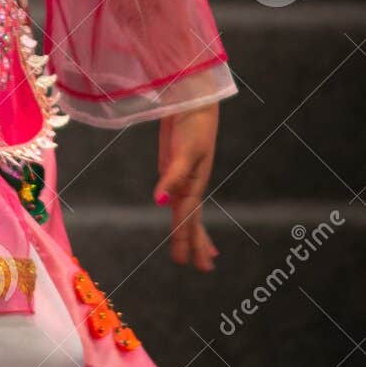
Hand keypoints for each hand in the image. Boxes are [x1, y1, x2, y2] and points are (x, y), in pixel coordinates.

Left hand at [154, 103, 219, 272]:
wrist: (194, 97)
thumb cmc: (191, 123)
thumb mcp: (183, 151)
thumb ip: (172, 177)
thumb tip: (160, 202)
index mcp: (194, 182)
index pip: (188, 217)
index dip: (185, 239)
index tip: (185, 262)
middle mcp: (191, 182)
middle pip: (194, 218)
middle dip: (197, 243)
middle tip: (204, 269)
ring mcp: (185, 175)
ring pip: (192, 210)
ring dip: (196, 231)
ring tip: (206, 254)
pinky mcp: (176, 165)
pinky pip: (182, 195)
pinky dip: (184, 209)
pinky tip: (181, 214)